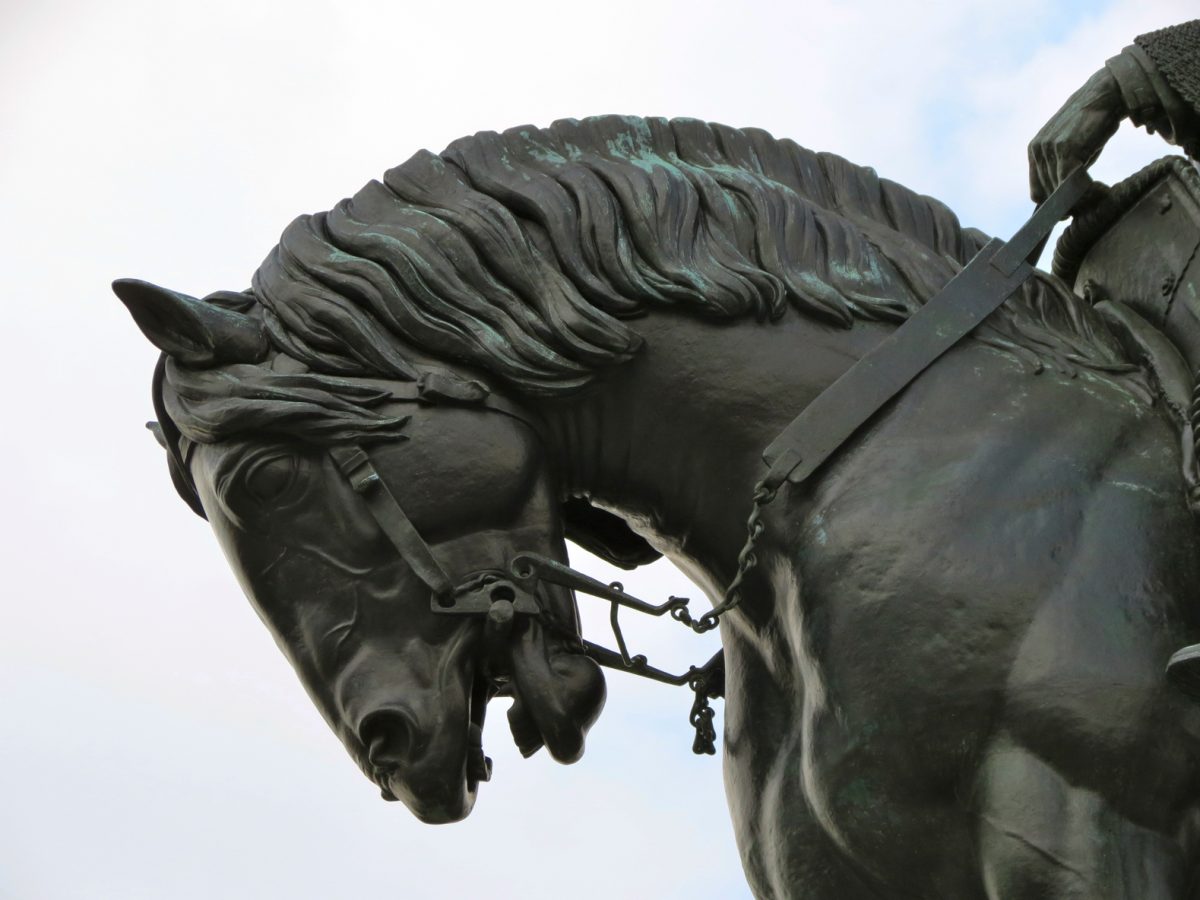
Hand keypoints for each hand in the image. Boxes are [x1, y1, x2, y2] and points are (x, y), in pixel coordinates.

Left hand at [1028, 67, 1124, 202]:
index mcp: (1034, 151)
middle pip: (1049, 194)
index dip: (1055, 205)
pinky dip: (1087, 192)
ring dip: (1082, 198)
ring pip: (1060, 191)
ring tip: (1101, 193)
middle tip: (1094, 200)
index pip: (1037, 191)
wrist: (1106, 94)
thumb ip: (1062, 169)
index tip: (1073, 209)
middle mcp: (1037, 150)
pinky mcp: (1065, 149)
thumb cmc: (1093, 122)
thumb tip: (1064, 199)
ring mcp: (1049, 149)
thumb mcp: (1071, 148)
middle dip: (1072, 203)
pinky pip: (1070, 184)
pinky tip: (1101, 189)